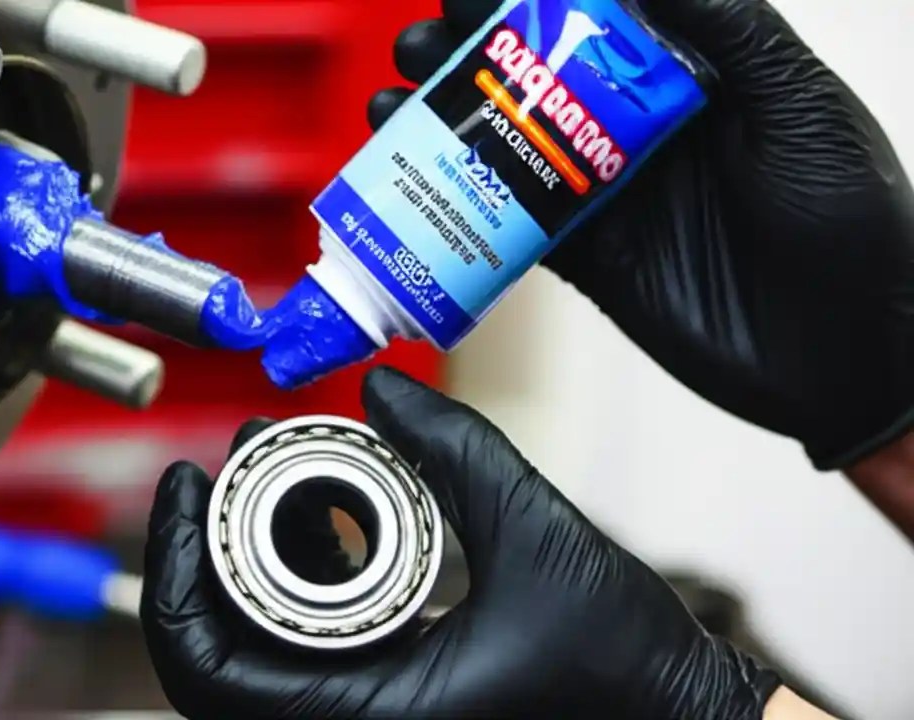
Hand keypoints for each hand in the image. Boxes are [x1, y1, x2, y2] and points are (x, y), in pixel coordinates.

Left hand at [140, 367, 782, 718]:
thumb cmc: (626, 663)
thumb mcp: (536, 532)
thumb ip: (451, 448)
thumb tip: (380, 387)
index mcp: (365, 719)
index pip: (207, 668)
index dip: (172, 570)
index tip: (184, 484)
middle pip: (213, 662)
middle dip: (201, 556)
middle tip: (221, 469)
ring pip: (252, 660)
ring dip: (242, 569)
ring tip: (267, 480)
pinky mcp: (386, 711)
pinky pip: (301, 659)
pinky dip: (290, 592)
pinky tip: (316, 525)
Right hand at [369, 0, 913, 469]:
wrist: (851, 359)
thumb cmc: (853, 223)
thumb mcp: (799, 107)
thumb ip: (728, 32)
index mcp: (692, 78)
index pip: (598, 23)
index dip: (533, 3)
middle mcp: (640, 130)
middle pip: (535, 82)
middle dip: (468, 57)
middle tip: (418, 43)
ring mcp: (611, 196)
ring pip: (510, 149)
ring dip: (447, 126)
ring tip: (393, 106)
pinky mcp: (592, 260)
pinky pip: (514, 225)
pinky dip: (463, 206)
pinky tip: (420, 183)